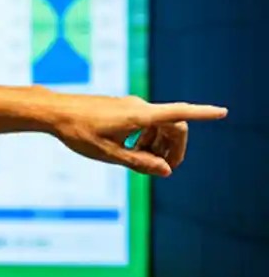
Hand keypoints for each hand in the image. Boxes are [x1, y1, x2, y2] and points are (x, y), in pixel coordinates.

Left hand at [48, 95, 226, 176]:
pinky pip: (144, 123)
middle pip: (172, 125)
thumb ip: (139, 162)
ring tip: (144, 162)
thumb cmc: (79, 132)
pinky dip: (146, 138)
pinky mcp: (121, 108)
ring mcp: (130, 106)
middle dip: (175, 147)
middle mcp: (139, 107)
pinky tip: (131, 151)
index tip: (222, 112)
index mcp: (140, 115)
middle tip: (166, 169)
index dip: (203, 113)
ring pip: (157, 125)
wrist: (54, 112)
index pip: (178, 114)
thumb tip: (166, 171)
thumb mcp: (109, 153)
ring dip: (158, 144)